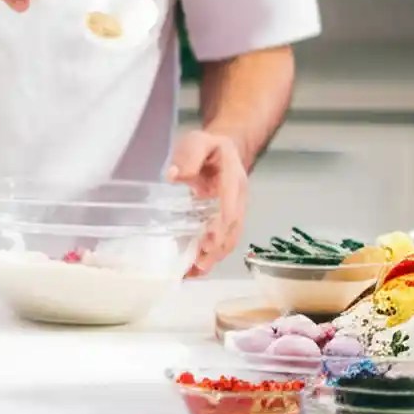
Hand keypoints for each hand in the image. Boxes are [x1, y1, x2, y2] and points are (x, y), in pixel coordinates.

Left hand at [166, 130, 248, 276]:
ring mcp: (235, 209)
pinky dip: (212, 255)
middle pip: (233, 226)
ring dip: (215, 256)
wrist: (222, 149)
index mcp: (233, 177)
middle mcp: (239, 196)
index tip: (209, 240)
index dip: (221, 224)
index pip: (230, 204)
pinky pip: (224, 239)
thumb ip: (188, 155)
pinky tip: (196, 269)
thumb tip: (175, 175)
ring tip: (196, 272)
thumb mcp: (197, 141)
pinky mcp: (227, 219)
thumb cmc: (208, 147)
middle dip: (218, 247)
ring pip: (230, 237)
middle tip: (200, 263)